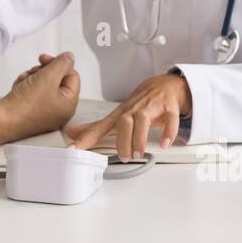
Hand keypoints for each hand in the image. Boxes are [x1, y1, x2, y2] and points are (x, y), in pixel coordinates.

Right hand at [0, 53, 80, 146]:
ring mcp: (44, 112)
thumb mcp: (48, 78)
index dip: (58, 63)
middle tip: (34, 71)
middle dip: (42, 71)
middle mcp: (58, 111)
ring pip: (42, 83)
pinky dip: (24, 86)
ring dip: (32, 77)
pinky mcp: (31, 112)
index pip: (72, 76)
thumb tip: (69, 57)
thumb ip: (62, 64)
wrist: (2, 120)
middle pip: (56, 79)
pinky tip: (18, 88)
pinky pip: (32, 92)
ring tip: (23, 82)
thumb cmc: (25, 106)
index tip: (44, 59)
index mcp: (68, 105)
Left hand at [65, 74, 191, 159]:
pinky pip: (170, 119)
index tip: (74, 149)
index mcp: (119, 114)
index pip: (99, 126)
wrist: (164, 85)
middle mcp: (133, 110)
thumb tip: (71, 133)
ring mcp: (151, 109)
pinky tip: (164, 143)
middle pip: (123, 122)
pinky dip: (167, 132)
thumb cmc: (139, 103)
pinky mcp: (168, 109)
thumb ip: (95, 127)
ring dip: (140, 138)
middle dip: (122, 140)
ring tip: (139, 154)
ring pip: (143, 120)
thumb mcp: (116, 115)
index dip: (86, 138)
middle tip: (124, 157)